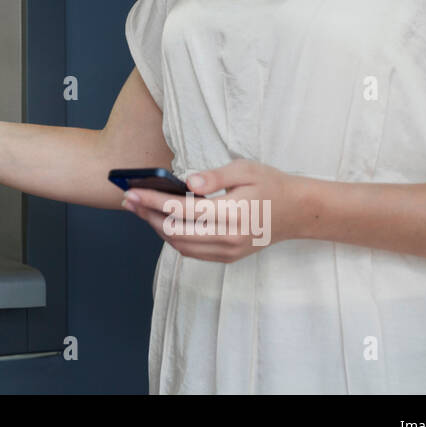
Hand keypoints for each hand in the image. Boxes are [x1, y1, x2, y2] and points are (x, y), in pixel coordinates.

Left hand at [120, 158, 302, 261]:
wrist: (297, 212)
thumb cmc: (270, 185)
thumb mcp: (245, 169)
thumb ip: (215, 176)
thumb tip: (189, 182)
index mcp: (232, 213)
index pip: (181, 209)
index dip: (152, 201)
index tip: (132, 191)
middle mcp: (228, 237)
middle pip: (175, 231)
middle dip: (147, 215)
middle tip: (128, 200)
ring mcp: (228, 251)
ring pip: (180, 245)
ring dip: (156, 228)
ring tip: (140, 210)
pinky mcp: (228, 256)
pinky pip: (192, 252)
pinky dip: (173, 238)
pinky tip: (162, 221)